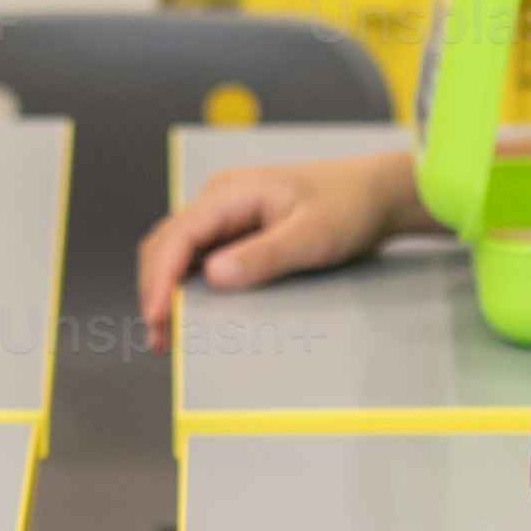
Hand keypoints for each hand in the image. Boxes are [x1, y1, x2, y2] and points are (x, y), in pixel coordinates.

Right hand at [135, 154, 407, 339]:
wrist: (374, 194)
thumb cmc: (348, 207)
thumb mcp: (313, 236)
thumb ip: (265, 255)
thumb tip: (214, 276)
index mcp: (232, 192)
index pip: (179, 234)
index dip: (161, 277)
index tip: (159, 315)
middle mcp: (219, 200)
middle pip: (166, 244)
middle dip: (155, 289)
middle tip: (159, 338)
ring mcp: (225, 215)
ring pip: (176, 252)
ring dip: (166, 290)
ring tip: (166, 335)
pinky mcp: (234, 231)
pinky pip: (197, 257)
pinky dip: (185, 286)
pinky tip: (188, 314)